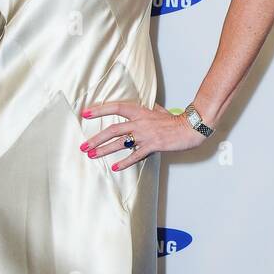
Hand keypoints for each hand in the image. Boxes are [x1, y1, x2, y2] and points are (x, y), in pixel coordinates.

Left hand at [79, 100, 206, 169]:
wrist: (190, 127)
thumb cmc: (176, 120)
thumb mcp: (160, 110)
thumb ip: (151, 109)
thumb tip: (150, 106)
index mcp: (140, 112)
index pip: (116, 108)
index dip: (100, 110)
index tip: (85, 113)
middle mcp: (140, 123)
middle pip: (113, 130)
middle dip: (96, 139)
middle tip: (83, 146)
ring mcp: (145, 135)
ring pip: (120, 143)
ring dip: (104, 150)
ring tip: (92, 155)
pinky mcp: (153, 146)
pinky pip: (135, 156)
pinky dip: (124, 162)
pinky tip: (115, 167)